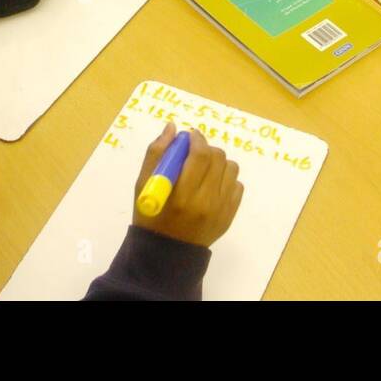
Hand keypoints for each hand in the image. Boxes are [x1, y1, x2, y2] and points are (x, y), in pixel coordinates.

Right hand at [132, 123, 242, 247]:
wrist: (167, 253)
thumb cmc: (151, 216)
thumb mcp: (144, 185)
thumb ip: (157, 154)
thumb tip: (173, 128)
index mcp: (182, 195)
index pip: (200, 156)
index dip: (196, 139)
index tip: (190, 136)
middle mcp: (206, 202)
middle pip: (218, 158)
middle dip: (206, 149)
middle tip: (194, 153)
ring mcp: (221, 210)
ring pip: (231, 168)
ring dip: (218, 163)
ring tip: (204, 170)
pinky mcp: (230, 215)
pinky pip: (237, 185)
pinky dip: (225, 179)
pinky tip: (211, 185)